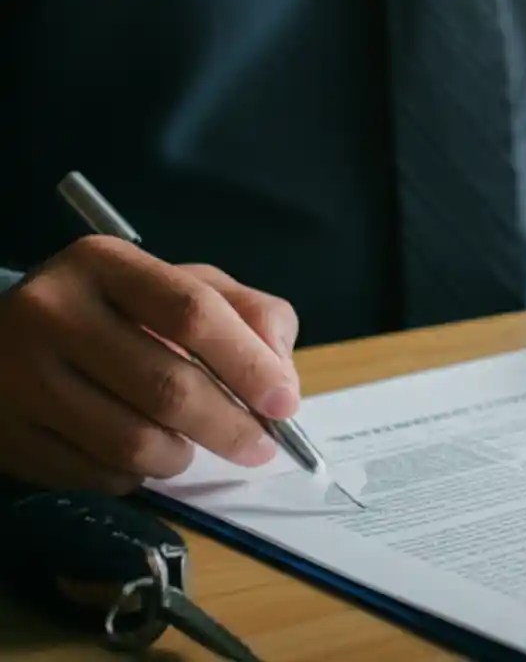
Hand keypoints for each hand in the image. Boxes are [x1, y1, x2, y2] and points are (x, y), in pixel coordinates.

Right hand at [0, 235, 300, 493]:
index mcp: (104, 264)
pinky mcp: (6, 432)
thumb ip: (251, 316)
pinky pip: (96, 474)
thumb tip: (281, 377)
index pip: (192, 313)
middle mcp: (52, 311)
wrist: (7, 340)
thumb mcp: (186, 289)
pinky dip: (135, 475)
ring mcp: (18, 374)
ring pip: (133, 443)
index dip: (248, 363)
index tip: (284, 402)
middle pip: (167, 386)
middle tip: (260, 446)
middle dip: (231, 426)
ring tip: (190, 445)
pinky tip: (138, 454)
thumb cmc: (121, 313)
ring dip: (181, 456)